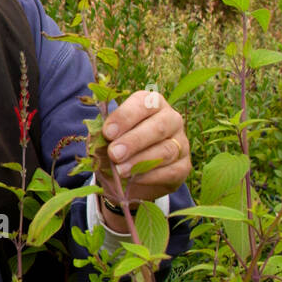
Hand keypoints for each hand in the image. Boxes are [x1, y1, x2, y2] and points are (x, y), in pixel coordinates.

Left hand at [92, 89, 190, 204]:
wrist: (134, 174)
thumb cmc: (119, 145)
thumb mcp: (108, 137)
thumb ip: (104, 134)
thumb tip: (97, 140)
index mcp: (152, 104)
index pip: (144, 103)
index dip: (125, 117)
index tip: (107, 132)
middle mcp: (171, 119)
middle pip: (158, 126)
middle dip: (134, 141)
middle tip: (114, 154)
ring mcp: (181, 142)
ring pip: (166, 150)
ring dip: (141, 161)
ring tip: (120, 170)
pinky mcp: (184, 166)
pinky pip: (171, 170)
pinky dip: (151, 176)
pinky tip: (134, 179)